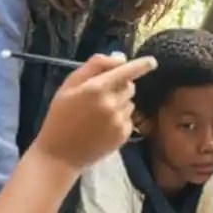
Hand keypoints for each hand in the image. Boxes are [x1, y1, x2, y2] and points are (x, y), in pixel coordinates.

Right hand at [33, 53, 158, 169]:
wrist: (59, 154)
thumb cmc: (60, 116)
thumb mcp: (69, 86)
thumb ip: (94, 67)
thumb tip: (120, 57)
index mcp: (96, 88)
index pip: (126, 71)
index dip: (141, 65)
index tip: (152, 61)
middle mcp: (111, 104)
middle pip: (130, 86)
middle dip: (120, 86)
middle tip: (101, 95)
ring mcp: (119, 121)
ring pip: (130, 103)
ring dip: (120, 103)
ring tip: (98, 114)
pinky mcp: (123, 135)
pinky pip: (129, 118)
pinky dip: (120, 119)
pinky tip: (102, 126)